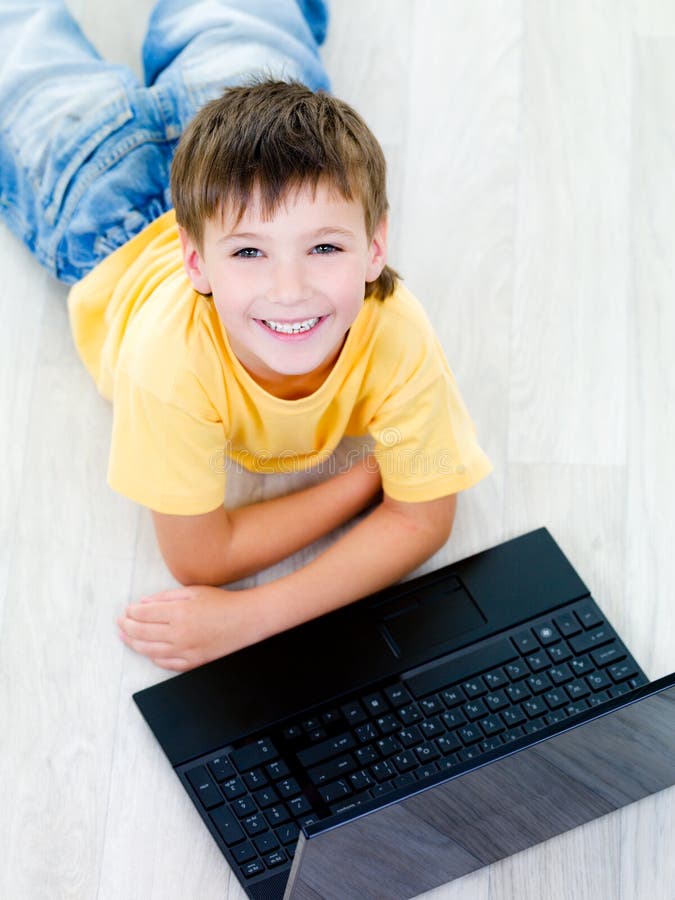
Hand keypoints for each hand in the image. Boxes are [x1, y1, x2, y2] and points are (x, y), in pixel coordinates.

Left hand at [117, 584, 265, 671]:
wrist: (246, 621)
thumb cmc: (222, 603)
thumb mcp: (193, 591)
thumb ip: (166, 597)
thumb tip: (143, 602)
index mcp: (178, 613)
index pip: (144, 614)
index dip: (131, 612)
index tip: (126, 610)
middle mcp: (179, 633)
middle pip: (142, 633)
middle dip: (126, 627)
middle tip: (120, 623)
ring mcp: (185, 650)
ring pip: (149, 650)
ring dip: (134, 644)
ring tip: (126, 637)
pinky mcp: (192, 662)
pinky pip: (165, 663)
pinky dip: (153, 657)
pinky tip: (148, 651)